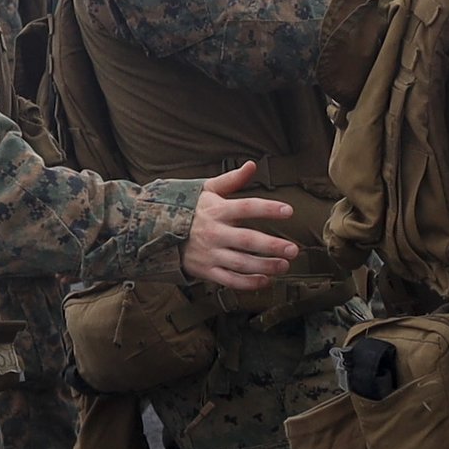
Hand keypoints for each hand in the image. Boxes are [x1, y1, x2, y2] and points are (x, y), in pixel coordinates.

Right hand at [178, 160, 300, 291]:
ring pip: (241, 263)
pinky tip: (265, 280)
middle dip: (272, 246)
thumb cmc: (188, 209)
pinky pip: (229, 280)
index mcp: (216, 210)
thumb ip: (231, 180)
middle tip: (293, 250)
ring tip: (284, 265)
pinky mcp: (205, 270)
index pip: (247, 207)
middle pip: (247, 240)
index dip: (268, 209)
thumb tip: (251, 165)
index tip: (289, 211)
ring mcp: (209, 253)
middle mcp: (214, 232)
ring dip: (264, 266)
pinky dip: (248, 283)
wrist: (154, 230)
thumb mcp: (206, 190)